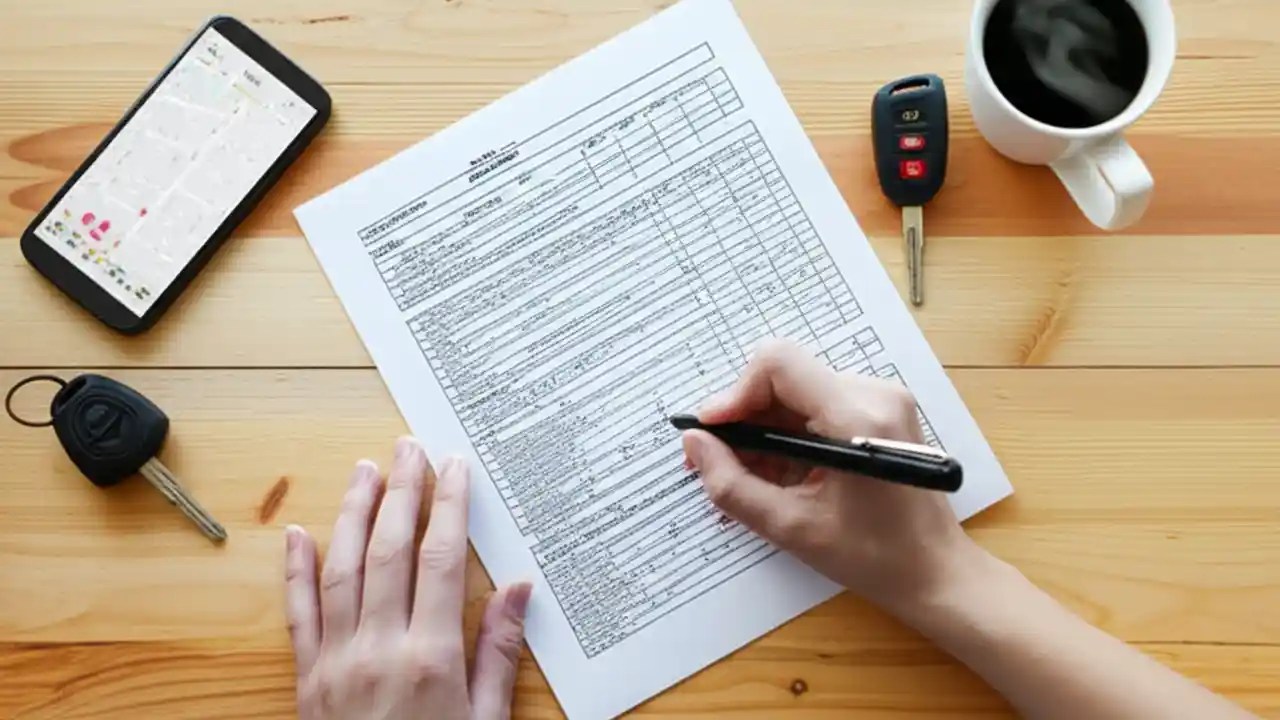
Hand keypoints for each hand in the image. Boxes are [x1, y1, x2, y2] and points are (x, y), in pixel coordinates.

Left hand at [284, 437, 532, 719]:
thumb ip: (498, 654)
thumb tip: (518, 589)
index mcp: (430, 657)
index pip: (439, 559)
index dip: (448, 506)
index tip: (454, 467)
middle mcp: (378, 649)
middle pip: (389, 550)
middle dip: (401, 492)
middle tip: (410, 447)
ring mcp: (335, 662)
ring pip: (341, 568)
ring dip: (353, 513)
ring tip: (365, 469)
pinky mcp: (307, 680)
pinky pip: (297, 614)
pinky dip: (295, 570)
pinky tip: (298, 533)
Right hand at [681, 340, 980, 616]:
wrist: (936, 571)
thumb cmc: (873, 557)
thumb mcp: (791, 527)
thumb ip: (732, 484)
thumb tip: (694, 443)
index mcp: (857, 418)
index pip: (779, 364)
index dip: (734, 393)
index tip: (711, 431)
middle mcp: (875, 394)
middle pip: (786, 376)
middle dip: (745, 415)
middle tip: (718, 459)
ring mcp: (883, 398)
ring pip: (798, 388)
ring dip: (766, 425)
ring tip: (751, 472)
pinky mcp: (883, 408)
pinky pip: (819, 401)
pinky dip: (790, 429)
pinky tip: (783, 469)